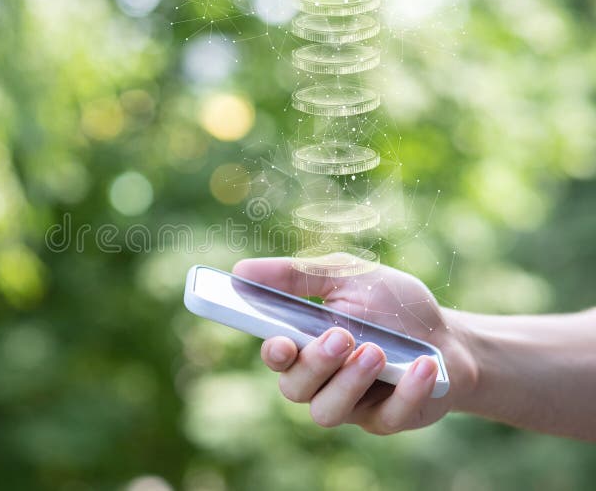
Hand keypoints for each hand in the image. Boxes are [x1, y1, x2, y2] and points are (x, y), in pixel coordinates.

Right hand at [233, 257, 477, 434]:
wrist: (450, 338)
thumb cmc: (392, 306)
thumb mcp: (348, 276)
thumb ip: (297, 275)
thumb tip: (240, 271)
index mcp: (305, 342)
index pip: (275, 356)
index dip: (272, 353)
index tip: (280, 341)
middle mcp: (322, 379)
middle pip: (295, 388)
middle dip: (315, 364)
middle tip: (342, 337)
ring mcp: (352, 404)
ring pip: (327, 412)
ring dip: (349, 382)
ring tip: (377, 352)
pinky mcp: (387, 420)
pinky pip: (384, 418)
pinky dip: (404, 390)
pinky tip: (421, 365)